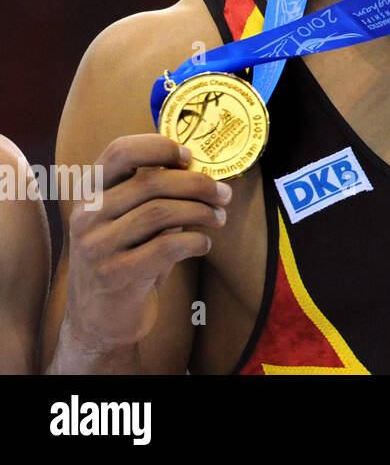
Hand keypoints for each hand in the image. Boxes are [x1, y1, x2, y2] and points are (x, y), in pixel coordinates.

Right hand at [62, 134, 229, 353]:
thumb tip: (201, 171)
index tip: (189, 156)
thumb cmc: (126, 259)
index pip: (119, 151)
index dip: (158, 147)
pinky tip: (204, 245)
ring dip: (201, 212)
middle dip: (197, 184)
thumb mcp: (131, 222)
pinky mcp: (115, 275)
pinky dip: (195, 241)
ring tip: (219, 219)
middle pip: (152, 181)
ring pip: (162, 212)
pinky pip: (167, 246)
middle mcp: (87, 216)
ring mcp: (97, 246)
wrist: (100, 321)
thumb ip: (154, 196)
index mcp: (89, 194)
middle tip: (224, 193)